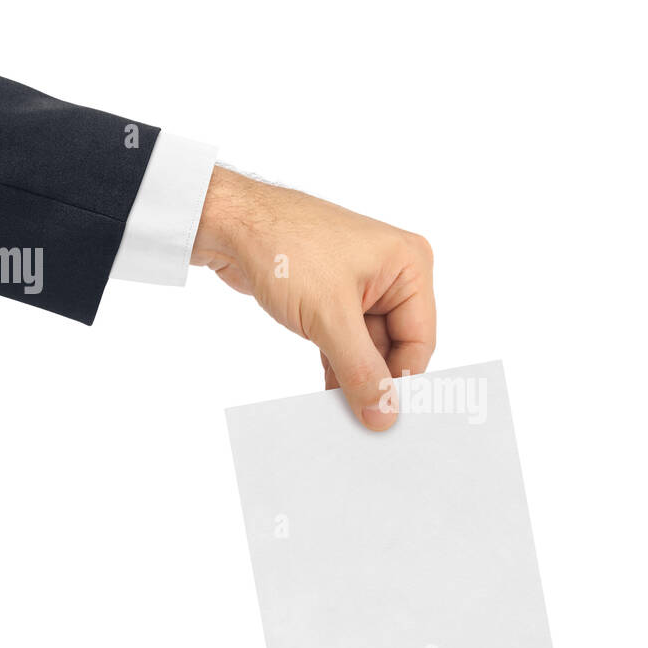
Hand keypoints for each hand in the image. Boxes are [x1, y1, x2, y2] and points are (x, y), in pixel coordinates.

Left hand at [190, 167, 435, 430]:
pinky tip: (328, 398)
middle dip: (375, 381)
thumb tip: (384, 415)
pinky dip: (337, 367)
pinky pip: (345, 342)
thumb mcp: (329, 317)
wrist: (228, 223)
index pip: (419, 340)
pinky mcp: (333, 297)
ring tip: (342, 416)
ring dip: (354, 379)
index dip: (403, 381)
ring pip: (368, 348)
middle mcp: (392, 273)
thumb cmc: (284, 246)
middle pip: (396, 347)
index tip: (387, 420)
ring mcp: (362, 286)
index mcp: (409, 265)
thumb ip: (361, 370)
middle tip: (364, 424)